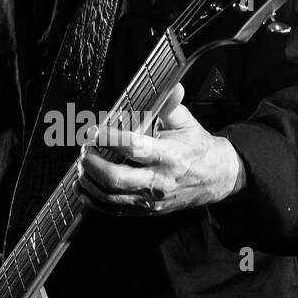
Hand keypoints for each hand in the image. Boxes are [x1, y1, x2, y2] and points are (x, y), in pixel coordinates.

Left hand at [76, 84, 246, 216]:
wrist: (216, 178)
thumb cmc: (198, 150)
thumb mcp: (188, 123)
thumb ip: (171, 105)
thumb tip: (169, 86)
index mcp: (168, 156)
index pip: (133, 148)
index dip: (109, 138)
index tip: (95, 130)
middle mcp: (158, 180)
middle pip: (115, 178)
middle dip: (92, 163)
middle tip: (86, 149)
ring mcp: (150, 199)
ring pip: (109, 197)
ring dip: (88, 180)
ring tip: (82, 165)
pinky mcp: (145, 210)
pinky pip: (113, 210)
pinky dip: (93, 199)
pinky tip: (84, 186)